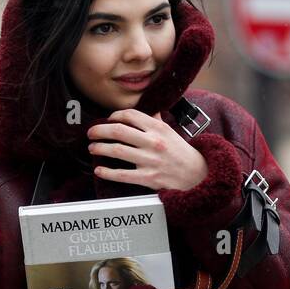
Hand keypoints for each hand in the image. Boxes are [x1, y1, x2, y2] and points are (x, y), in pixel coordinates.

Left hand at [88, 110, 207, 191]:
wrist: (198, 175)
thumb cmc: (182, 153)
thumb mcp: (171, 132)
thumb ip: (157, 121)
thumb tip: (149, 110)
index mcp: (158, 128)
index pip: (130, 115)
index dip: (114, 116)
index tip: (108, 120)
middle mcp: (153, 142)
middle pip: (119, 131)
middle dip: (100, 130)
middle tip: (91, 133)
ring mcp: (150, 160)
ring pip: (118, 151)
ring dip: (100, 148)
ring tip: (92, 148)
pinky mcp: (149, 178)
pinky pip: (123, 174)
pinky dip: (108, 172)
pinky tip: (99, 170)